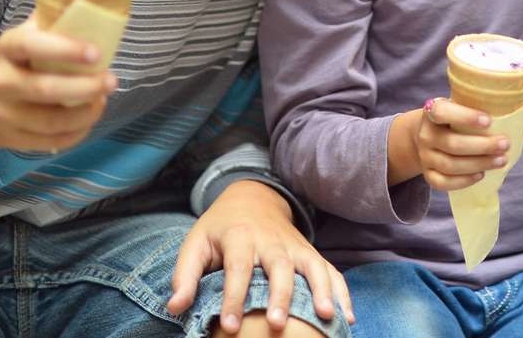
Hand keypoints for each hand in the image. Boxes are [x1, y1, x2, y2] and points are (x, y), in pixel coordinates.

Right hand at [0, 16, 117, 153]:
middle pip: (43, 89)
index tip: (97, 53)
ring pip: (49, 121)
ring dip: (85, 113)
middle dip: (84, 88)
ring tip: (103, 99)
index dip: (65, 50)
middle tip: (112, 81)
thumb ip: (56, 18)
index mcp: (8, 48)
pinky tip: (90, 118)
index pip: (31, 46)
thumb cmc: (22, 59)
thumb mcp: (31, 34)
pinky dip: (77, 133)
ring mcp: (3, 113)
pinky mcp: (11, 138)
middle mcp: (0, 81)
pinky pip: (49, 141)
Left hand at [167, 180, 352, 334]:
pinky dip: (340, 290)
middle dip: (279, 295)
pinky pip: (329, 270)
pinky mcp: (309, 252)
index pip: (238, 268)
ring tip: (326, 316)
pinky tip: (346, 316)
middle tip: (276, 324)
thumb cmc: (220, 228)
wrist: (253, 197)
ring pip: (311, 266)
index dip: (234, 297)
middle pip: (279, 266)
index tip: (230, 327)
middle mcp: (272, 240)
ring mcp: (295, 245)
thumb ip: (184, 275)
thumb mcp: (195, 244)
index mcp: (240, 236)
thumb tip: (176, 307)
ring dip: (320, 290)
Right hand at [407, 98, 515, 190]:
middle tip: (505, 144)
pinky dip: (463, 181)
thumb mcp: (467, 110)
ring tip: (501, 160)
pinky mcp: (427, 173)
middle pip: (452, 144)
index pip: (442, 112)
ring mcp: (425, 155)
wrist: (429, 134)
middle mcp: (426, 133)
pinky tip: (481, 175)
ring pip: (450, 164)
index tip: (488, 121)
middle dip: (482, 146)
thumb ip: (493, 116)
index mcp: (434, 110)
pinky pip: (442, 183)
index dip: (465, 117)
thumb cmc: (456, 120)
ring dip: (478, 164)